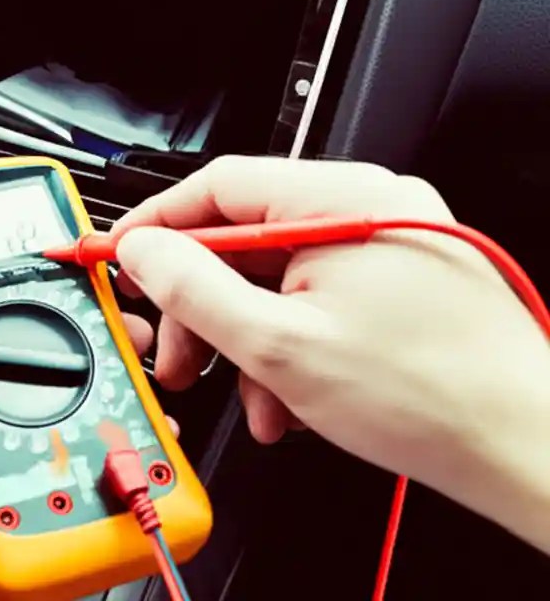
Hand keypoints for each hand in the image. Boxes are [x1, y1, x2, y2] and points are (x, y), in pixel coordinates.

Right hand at [110, 156, 549, 551]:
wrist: (520, 445)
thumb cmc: (431, 394)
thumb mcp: (278, 344)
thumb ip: (195, 289)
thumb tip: (145, 251)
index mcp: (344, 199)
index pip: (219, 185)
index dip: (158, 224)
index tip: (121, 255)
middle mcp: (371, 207)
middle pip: (246, 237)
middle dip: (205, 305)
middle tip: (181, 352)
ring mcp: (391, 244)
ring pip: (280, 277)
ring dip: (248, 339)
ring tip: (250, 394)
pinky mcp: (402, 283)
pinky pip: (318, 298)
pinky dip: (290, 345)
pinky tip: (288, 396)